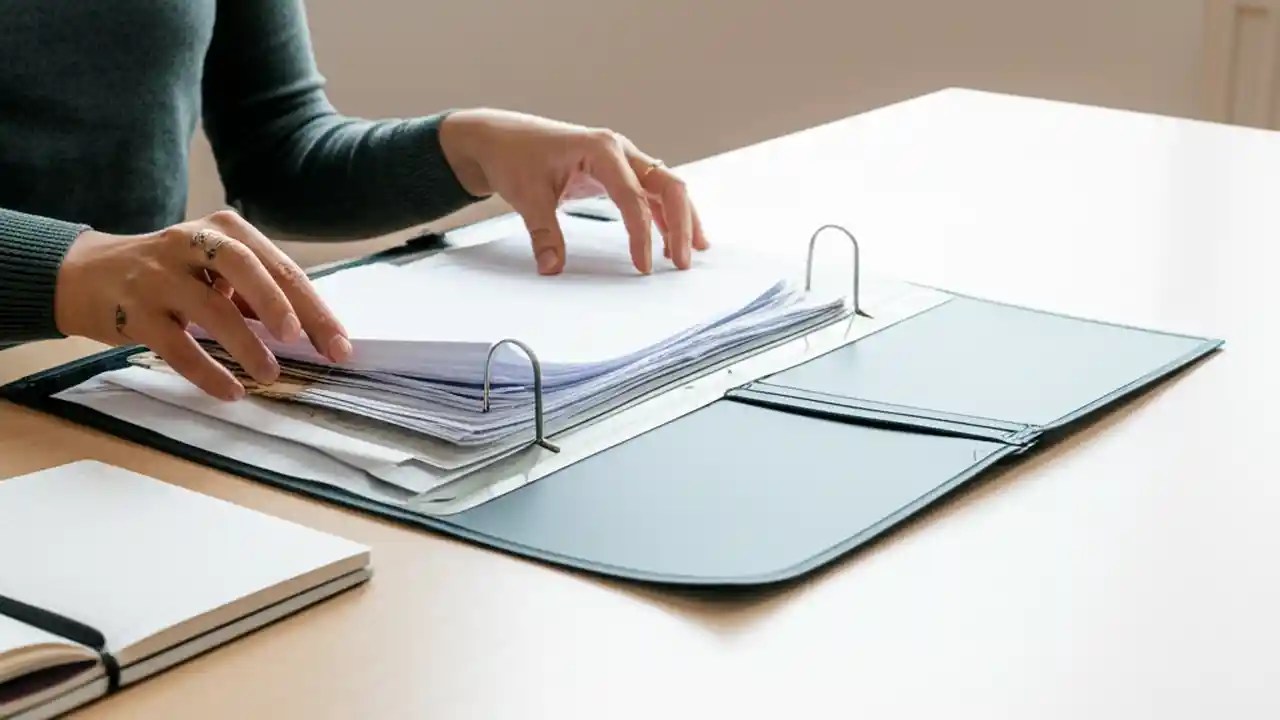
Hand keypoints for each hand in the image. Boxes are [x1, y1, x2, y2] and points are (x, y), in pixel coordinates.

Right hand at [54, 210, 350, 400]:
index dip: (313, 307)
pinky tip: (232, 390)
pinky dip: (207, 371)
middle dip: (279, 305)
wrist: (85, 275)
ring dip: (246, 345)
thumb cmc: (171, 275)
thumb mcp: (214, 272)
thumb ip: (257, 296)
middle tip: (301, 341)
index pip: (278, 266)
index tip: (340, 345)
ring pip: (211, 308)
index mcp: (224, 230)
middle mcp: (190, 243)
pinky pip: (176, 346)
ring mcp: (159, 275)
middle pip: (245, 266)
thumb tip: (315, 336)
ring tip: (270, 374)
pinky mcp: (133, 311)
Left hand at [440, 109, 709, 274]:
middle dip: (680, 223)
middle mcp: (620, 150)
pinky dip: (665, 214)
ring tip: (691, 253)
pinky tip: (673, 238)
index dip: (641, 234)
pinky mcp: (618, 172)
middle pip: (667, 185)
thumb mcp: (527, 195)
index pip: (633, 196)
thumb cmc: (515, 156)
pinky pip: (651, 193)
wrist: (502, 138)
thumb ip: (543, 233)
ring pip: (666, 188)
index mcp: (601, 148)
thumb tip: (552, 268)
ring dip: (681, 219)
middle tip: (681, 261)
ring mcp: (623, 159)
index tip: (642, 265)